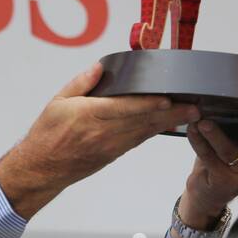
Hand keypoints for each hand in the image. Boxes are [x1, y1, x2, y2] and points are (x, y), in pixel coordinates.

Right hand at [0, 60, 200, 220]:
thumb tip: (101, 67)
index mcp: (91, 116)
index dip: (152, 104)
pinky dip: (155, 131)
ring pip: (145, 132)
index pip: (128, 108)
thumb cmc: (47, 135)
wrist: (41, 169)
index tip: (171, 98)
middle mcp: (104, 133)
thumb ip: (82, 83)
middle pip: (144, 121)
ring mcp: (110, 146)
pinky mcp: (112, 154)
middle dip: (172, 114)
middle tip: (196, 107)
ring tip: (191, 114)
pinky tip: (169, 125)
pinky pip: (138, 140)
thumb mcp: (58, 102)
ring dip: (169, 123)